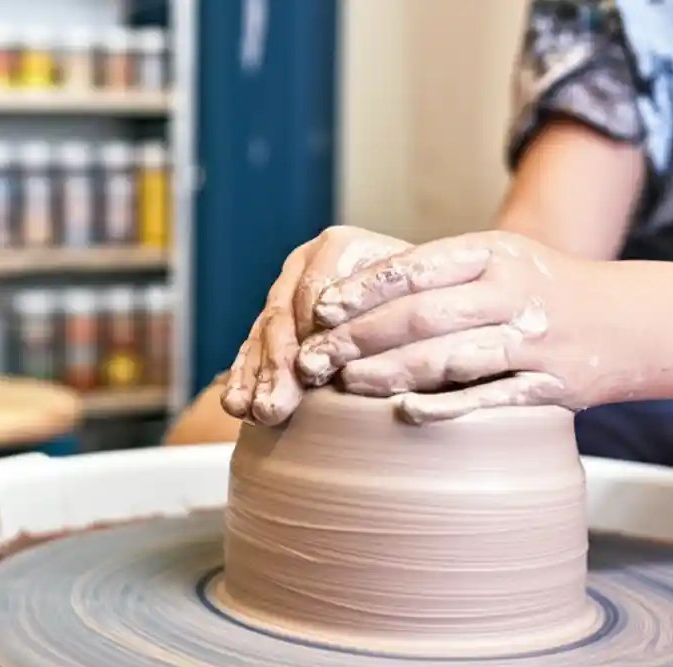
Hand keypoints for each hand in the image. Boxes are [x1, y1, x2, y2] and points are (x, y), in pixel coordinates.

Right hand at [221, 226, 411, 424]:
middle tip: (275, 405)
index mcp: (348, 249)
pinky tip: (236, 405)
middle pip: (285, 314)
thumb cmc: (436, 319)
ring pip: (264, 334)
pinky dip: (245, 378)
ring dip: (256, 377)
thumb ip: (410, 334)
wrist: (424, 312)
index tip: (310, 373)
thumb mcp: (429, 316)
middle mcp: (309, 261)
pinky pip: (251, 348)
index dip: (313, 333)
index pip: (318, 290)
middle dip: (278, 365)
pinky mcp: (274, 320)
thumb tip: (382, 366)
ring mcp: (286, 290)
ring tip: (250, 411)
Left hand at [296, 231, 603, 422]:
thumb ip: (431, 274)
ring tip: (343, 383)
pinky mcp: (549, 386)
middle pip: (422, 315)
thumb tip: (339, 293)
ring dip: (389, 372)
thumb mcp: (494, 261)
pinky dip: (445, 406)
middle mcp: (513, 292)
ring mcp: (533, 340)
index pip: (416, 267)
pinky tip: (403, 412)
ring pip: (448, 357)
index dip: (364, 290)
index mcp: (494, 253)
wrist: (629, 321)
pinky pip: (489, 398)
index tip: (322, 310)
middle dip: (359, 338)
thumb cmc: (536, 288)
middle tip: (313, 358)